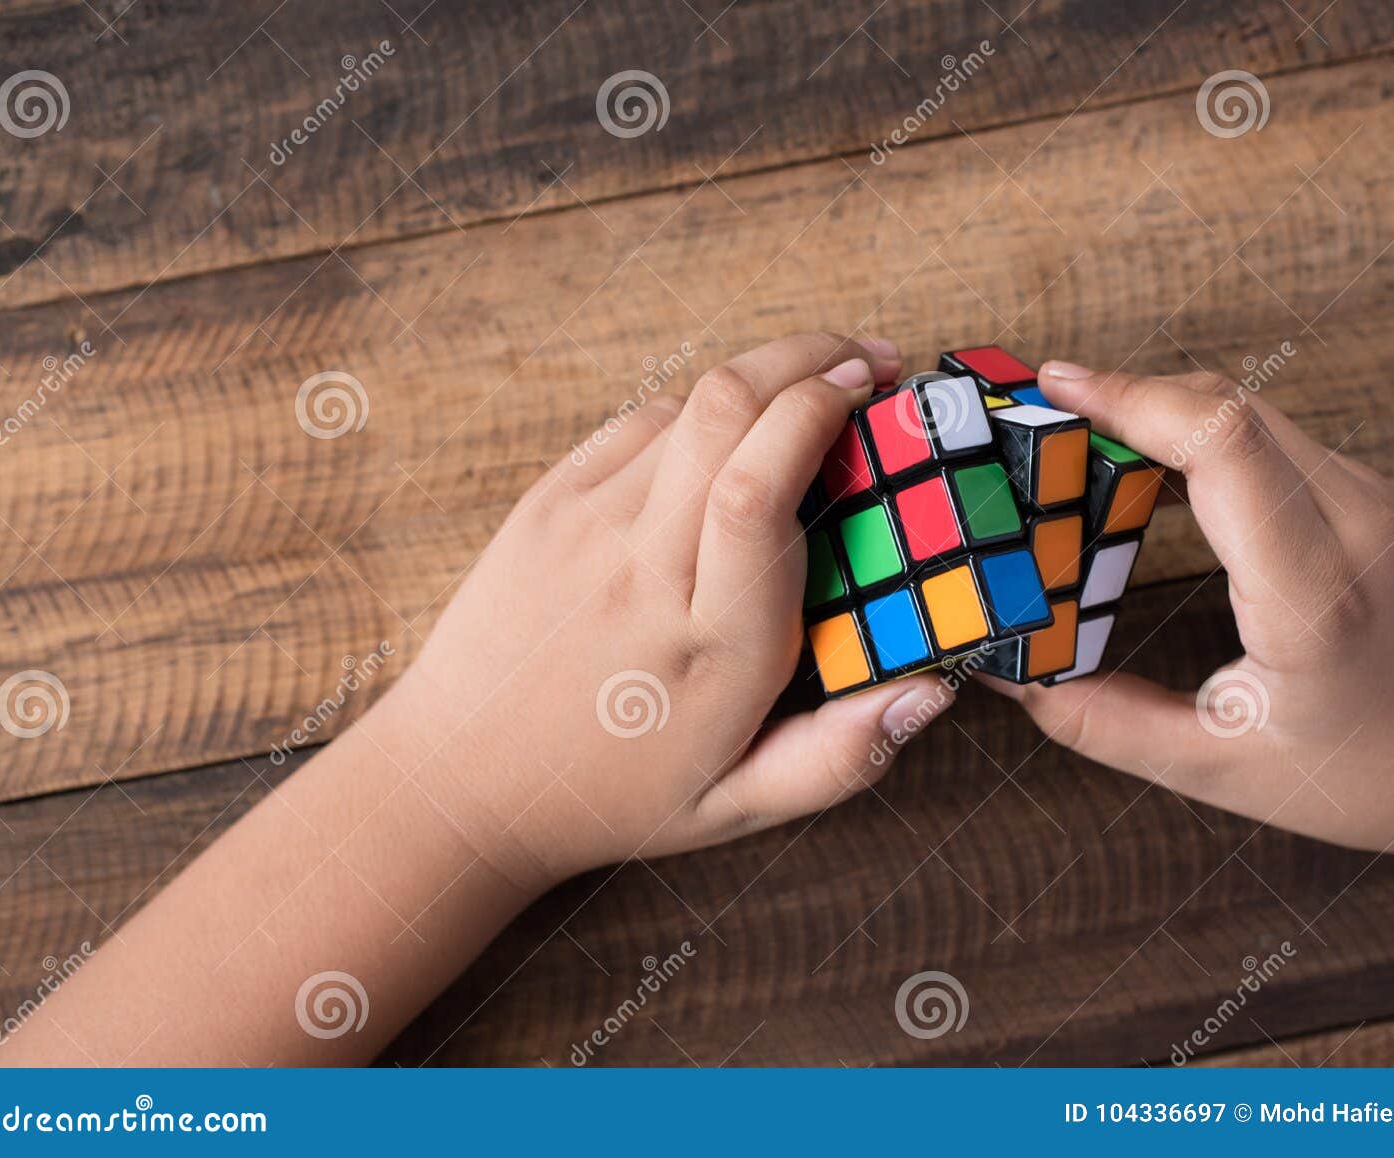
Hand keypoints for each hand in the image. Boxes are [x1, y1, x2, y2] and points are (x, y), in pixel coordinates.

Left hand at [390, 332, 955, 885]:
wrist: (460, 780)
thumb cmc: (612, 795)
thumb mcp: (737, 806)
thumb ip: (841, 755)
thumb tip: (933, 690)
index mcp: (709, 645)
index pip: (759, 486)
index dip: (819, 410)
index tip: (872, 387)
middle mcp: (643, 571)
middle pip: (725, 409)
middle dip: (807, 357)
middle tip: (865, 359)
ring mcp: (583, 527)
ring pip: (683, 404)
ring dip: (758, 375)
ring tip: (810, 384)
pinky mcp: (545, 505)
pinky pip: (633, 423)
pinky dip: (697, 409)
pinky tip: (728, 431)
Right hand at [982, 361, 1393, 919]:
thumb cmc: (1378, 774)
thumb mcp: (1224, 772)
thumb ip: (1106, 724)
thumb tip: (1014, 677)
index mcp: (1313, 598)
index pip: (1224, 447)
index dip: (1133, 400)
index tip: (1054, 387)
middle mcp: (1349, 523)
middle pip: (1222, 405)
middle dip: (1119, 397)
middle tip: (1032, 421)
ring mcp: (1363, 497)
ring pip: (1240, 409)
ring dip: (1152, 411)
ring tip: (1070, 447)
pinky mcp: (1359, 494)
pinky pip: (1260, 436)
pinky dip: (1188, 436)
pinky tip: (1137, 476)